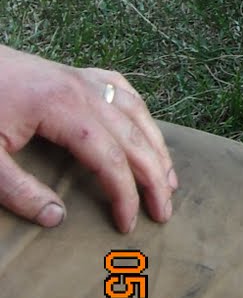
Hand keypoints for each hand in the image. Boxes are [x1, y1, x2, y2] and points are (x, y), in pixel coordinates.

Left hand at [0, 49, 175, 233]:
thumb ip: (18, 190)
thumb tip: (56, 218)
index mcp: (63, 108)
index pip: (109, 157)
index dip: (124, 193)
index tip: (127, 224)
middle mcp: (83, 89)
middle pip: (133, 135)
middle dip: (154, 175)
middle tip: (164, 211)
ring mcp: (83, 77)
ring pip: (136, 111)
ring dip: (157, 146)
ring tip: (169, 178)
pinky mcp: (77, 73)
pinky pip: (122, 89)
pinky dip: (140, 112)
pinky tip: (145, 128)